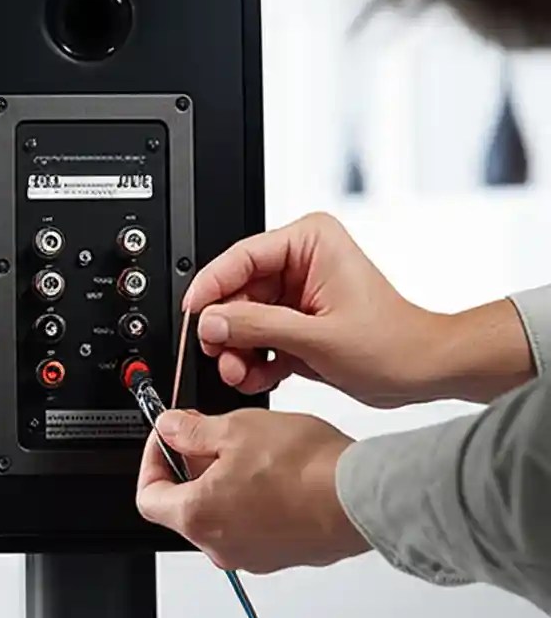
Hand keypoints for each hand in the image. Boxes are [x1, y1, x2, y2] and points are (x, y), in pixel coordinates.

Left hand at [135, 409, 368, 573]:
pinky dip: (252, 499)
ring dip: (223, 481)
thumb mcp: (235, 428)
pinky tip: (274, 472)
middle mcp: (220, 545)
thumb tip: (169, 428)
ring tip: (249, 449)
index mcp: (197, 516)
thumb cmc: (305, 468)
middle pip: (184, 505)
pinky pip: (251, 526)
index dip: (152, 461)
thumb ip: (190, 431)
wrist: (362, 496)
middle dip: (190, 466)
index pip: (148, 495)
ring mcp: (252, 555)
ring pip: (219, 514)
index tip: (166, 439)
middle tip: (208, 436)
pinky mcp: (281, 555)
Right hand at [184, 212, 531, 406]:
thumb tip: (211, 320)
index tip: (193, 314)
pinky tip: (259, 375)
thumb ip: (258, 326)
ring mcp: (295, 293)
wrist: (423, 372)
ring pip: (241, 318)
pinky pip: (256, 336)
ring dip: (237, 350)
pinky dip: (253, 360)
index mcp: (309, 242)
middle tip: (220, 355)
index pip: (241, 257)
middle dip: (226, 330)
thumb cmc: (395, 344)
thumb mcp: (318, 336)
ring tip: (241, 372)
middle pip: (236, 291)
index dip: (211, 288)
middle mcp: (299, 261)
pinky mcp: (294, 321)